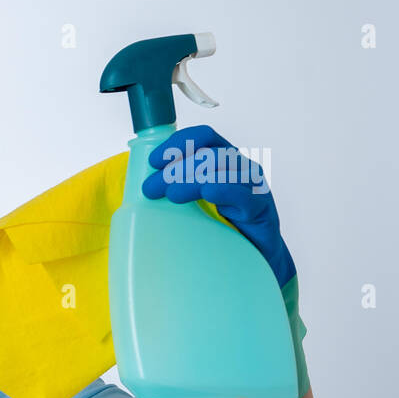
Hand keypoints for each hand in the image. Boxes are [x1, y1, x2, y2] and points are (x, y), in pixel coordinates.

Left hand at [143, 124, 295, 287]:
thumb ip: (172, 192)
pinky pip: (244, 193)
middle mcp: (239, 168)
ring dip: (193, 177)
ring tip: (172, 194)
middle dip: (176, 168)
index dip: (177, 144)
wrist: (254, 260)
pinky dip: (224, 189)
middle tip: (152, 189)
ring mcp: (252, 187)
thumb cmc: (221, 229)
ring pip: (224, 168)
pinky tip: (208, 193)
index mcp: (221, 162)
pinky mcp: (260, 209)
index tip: (153, 162)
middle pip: (209, 153)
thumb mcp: (192, 205)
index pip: (203, 137)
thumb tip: (138, 191)